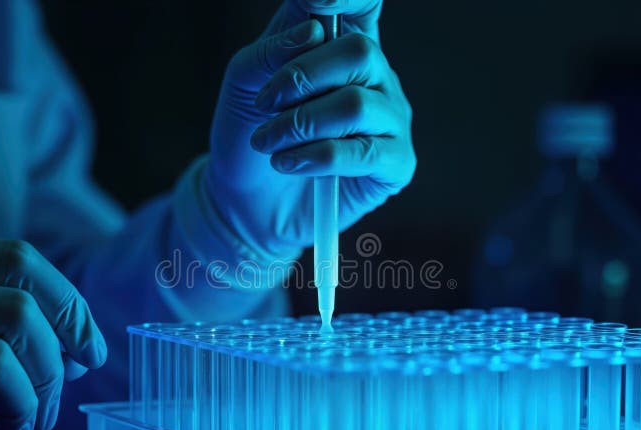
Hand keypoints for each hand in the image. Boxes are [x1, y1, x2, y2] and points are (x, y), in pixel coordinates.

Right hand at [0, 236, 105, 429]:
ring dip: (31, 399)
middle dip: (55, 363)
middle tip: (59, 399)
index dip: (68, 305)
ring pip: (2, 359)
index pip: (21, 261)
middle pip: (21, 313)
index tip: (91, 349)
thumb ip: (9, 318)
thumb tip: (81, 356)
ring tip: (30, 424)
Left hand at [206, 0, 414, 260]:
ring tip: (265, 143)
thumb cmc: (249, 130)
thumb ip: (273, 49)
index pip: (363, 4)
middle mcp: (378, 78)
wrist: (244, 199)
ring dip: (299, 124)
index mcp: (346, 45)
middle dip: (302, 77)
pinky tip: (289, 163)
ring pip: (357, 106)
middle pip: (360, 53)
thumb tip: (315, 29)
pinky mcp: (396, 166)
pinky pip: (363, 152)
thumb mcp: (245, 81)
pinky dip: (318, 156)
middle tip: (263, 104)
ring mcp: (392, 121)